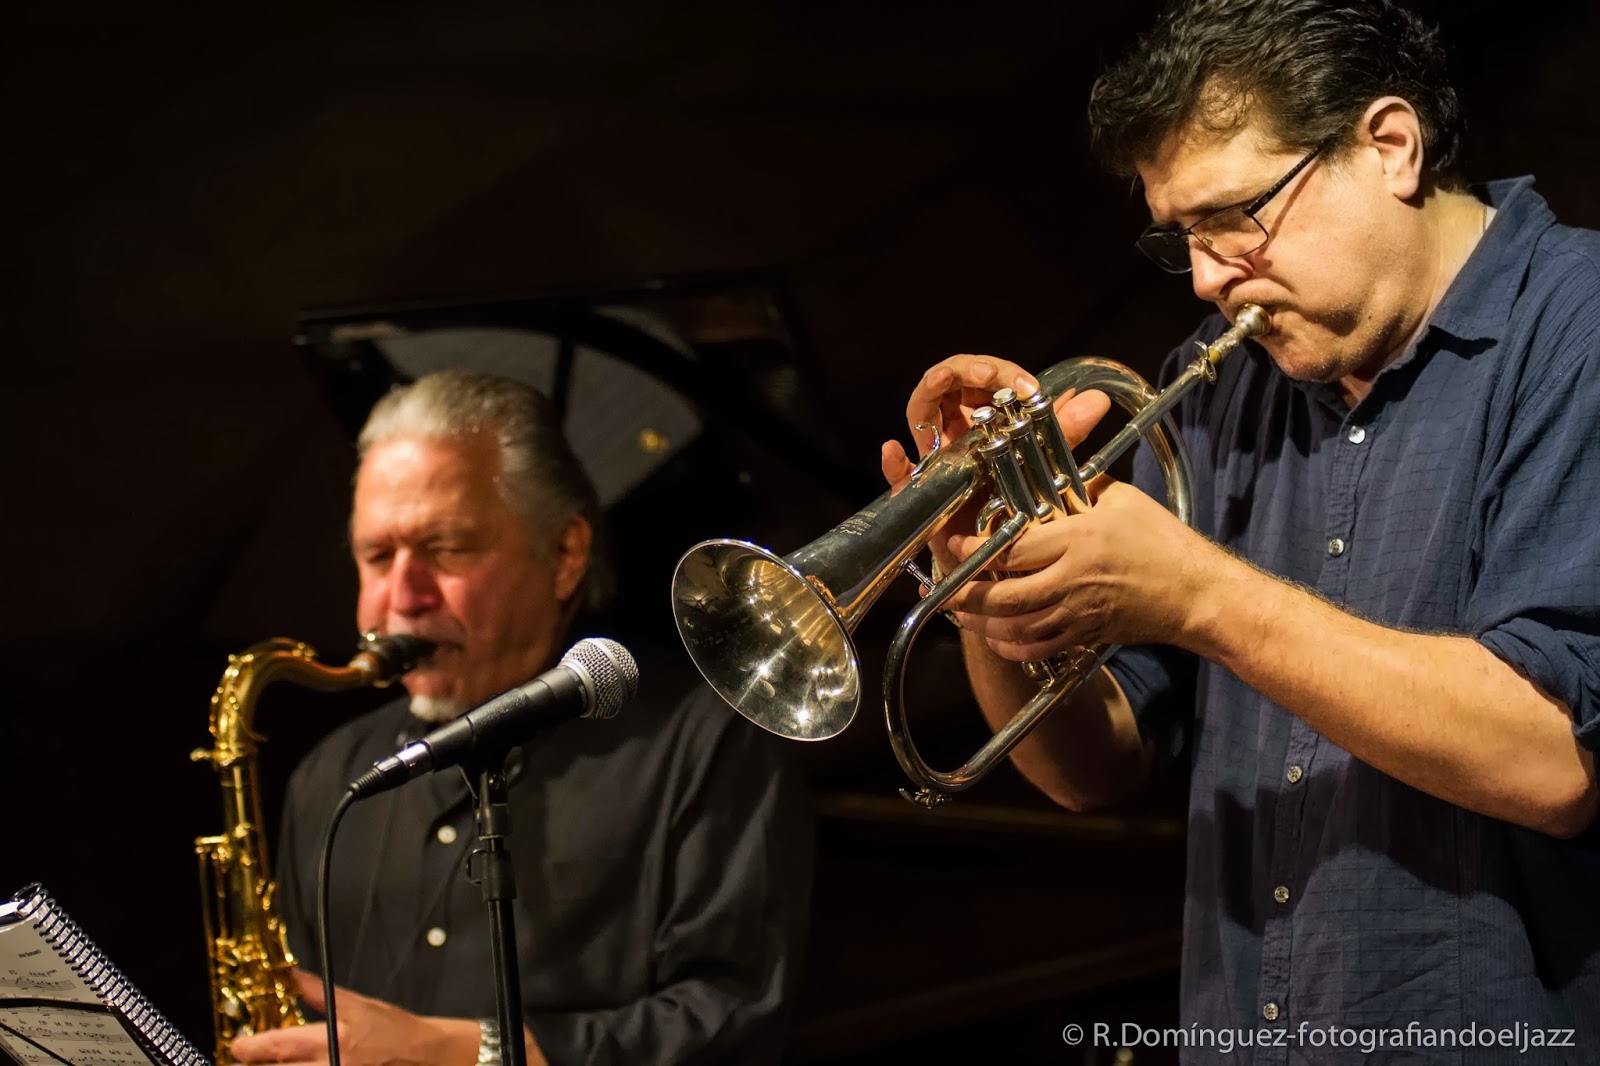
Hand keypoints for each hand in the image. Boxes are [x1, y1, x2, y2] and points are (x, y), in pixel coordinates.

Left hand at [229, 970, 474, 1065]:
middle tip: (239, 1062)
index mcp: (331, 1040)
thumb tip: (291, 975)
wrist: (420, 1054)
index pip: (277, 1046)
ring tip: (262, 1065)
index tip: (237, 1044)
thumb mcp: (356, 1004)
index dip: (249, 1047)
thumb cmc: (390, 1028)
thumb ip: (319, 993)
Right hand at [880, 354, 1111, 572]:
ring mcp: (935, 457)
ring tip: (943, 380)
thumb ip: (1065, 431)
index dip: (1002, 373)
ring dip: (930, 390)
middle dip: (966, 369)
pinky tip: (895, 450)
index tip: (1027, 388)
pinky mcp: (920, 492)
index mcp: (986, 419)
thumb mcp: (1043, 462)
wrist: (999, 560)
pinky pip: (899, 475)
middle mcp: (957, 431)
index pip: (985, 378)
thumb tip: (1099, 398)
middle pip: (950, 383)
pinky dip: (893, 463)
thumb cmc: (1015, 506)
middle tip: (986, 376)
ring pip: (920, 411)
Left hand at [940, 479, 1225, 659]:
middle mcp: (1072, 579)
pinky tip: (997, 638)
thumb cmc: (1162, 540)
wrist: (1195, 593)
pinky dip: (1011, 647)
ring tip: (962, 613)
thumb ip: (1080, 490)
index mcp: (1077, 539)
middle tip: (943, 589)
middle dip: (966, 596)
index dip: (976, 551)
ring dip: (982, 623)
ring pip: (1016, 627)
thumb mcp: (1122, 500)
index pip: (1012, 550)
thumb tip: (1049, 480)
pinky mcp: (1086, 633)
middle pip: (1004, 597)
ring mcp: (1078, 611)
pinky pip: (1039, 648)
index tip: (956, 545)